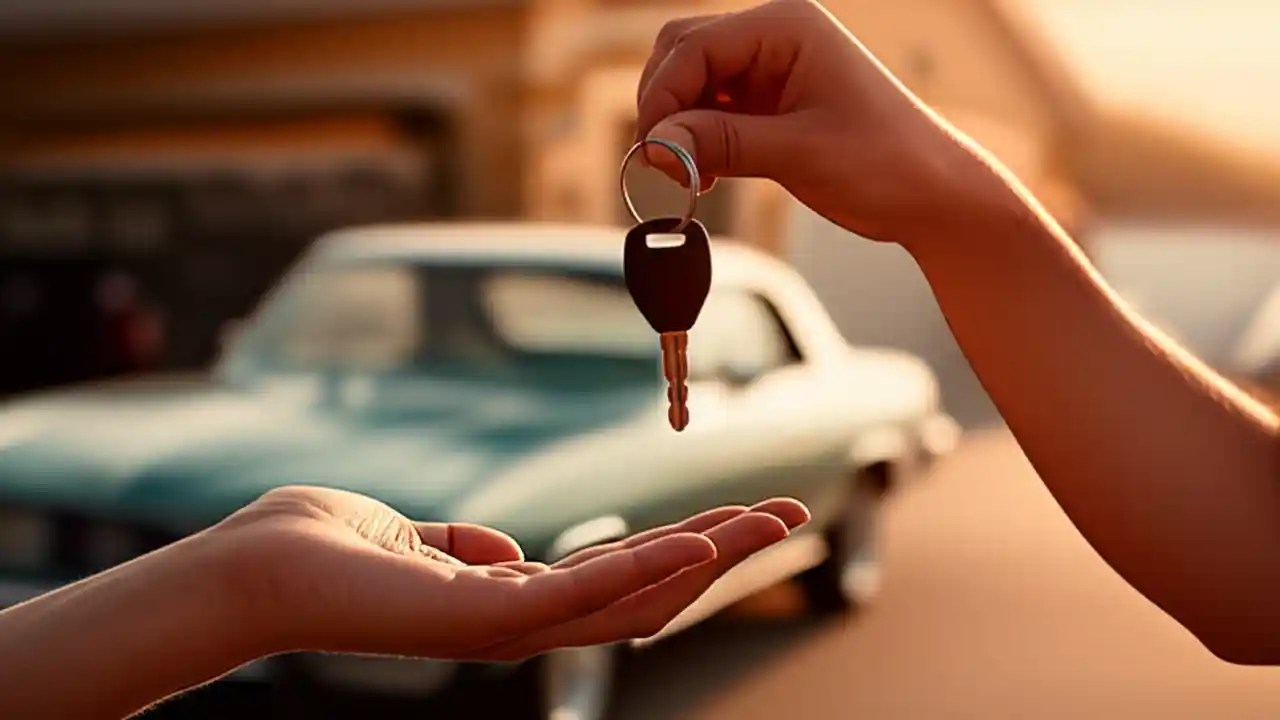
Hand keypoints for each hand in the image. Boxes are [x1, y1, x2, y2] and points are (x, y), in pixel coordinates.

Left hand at [211, 486, 809, 660]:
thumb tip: (504, 550)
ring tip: (770, 522)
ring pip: (632, 597)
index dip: (683, 547)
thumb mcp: (412, 540)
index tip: (740, 515)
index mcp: (508, 601)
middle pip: (645, 590)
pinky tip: (697, 544)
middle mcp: (519, 624)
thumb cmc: (319, 551)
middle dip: (722, 554)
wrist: (251, 572)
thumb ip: (464, 551)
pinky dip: (646, 570)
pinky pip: (583, 597)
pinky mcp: (485, 620)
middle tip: (793, 516)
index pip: (617, 575)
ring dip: (706, 558)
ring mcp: (505, 628)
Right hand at [635, 0, 992, 246]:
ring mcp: (772, 68)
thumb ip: (720, 141)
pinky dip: (698, 139)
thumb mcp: (796, 152)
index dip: (662, 98)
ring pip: (692, 84)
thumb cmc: (885, 163)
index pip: (693, 48)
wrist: (933, 195)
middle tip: (664, 164)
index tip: (651, 152)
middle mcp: (775, 37)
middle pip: (682, 54)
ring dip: (679, 126)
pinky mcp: (771, 104)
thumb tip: (655, 145)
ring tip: (688, 174)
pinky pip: (713, 110)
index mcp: (786, 26)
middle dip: (665, 106)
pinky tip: (706, 173)